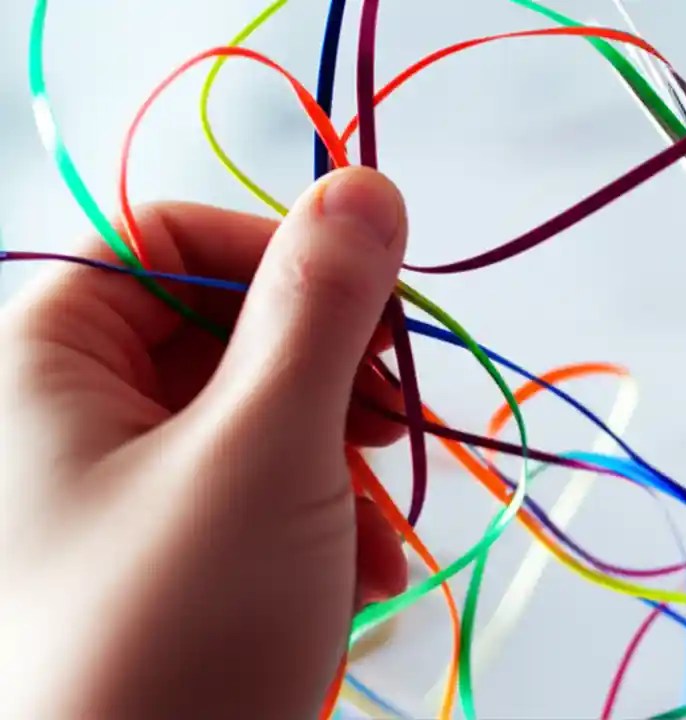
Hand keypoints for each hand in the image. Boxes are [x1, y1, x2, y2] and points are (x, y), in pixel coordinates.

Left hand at [0, 167, 410, 718]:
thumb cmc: (170, 640)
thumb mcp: (264, 451)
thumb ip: (320, 307)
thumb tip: (365, 185)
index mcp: (44, 366)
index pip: (163, 238)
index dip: (274, 254)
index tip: (370, 307)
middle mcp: (65, 423)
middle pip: (221, 331)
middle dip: (328, 382)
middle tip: (389, 424)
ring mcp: (115, 501)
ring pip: (254, 420)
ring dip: (340, 463)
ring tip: (378, 537)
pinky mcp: (166, 564)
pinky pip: (253, 497)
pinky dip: (320, 523)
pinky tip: (361, 580)